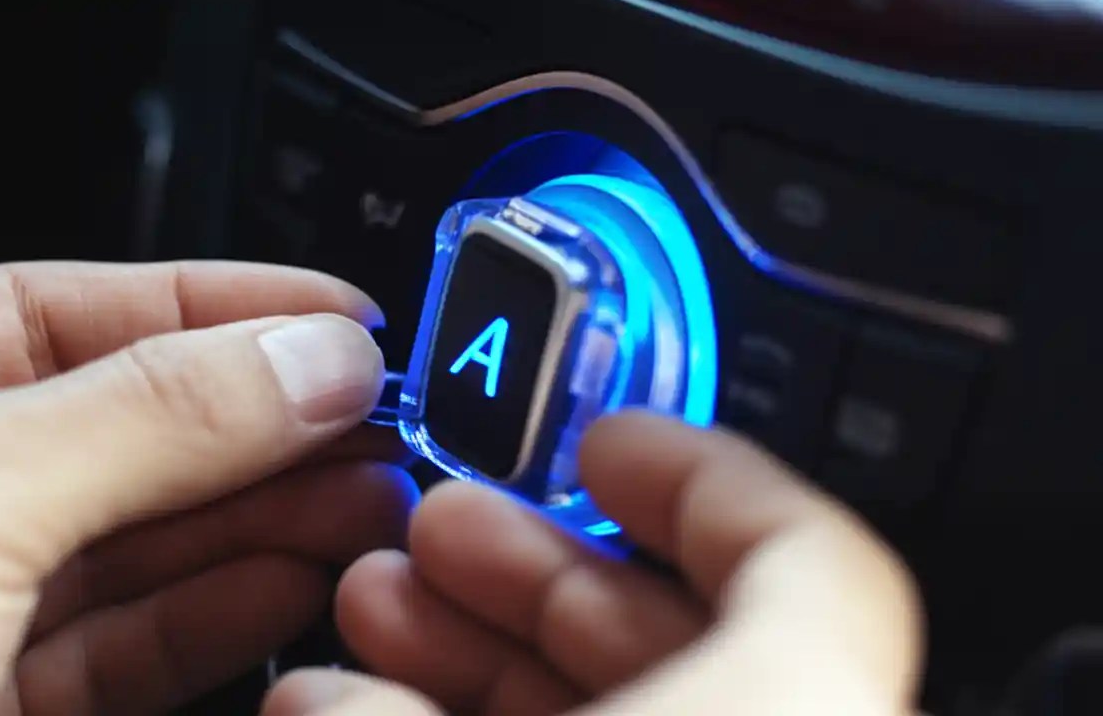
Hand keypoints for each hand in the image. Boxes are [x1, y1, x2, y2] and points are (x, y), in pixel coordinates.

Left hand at [0, 261, 417, 714]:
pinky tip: (300, 573)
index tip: (338, 317)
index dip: (217, 304)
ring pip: (148, 536)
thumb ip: (149, 413)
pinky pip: (138, 640)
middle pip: (128, 420)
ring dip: (272, 513)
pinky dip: (230, 607)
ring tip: (372, 494)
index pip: (64, 308)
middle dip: (264, 418)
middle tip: (382, 414)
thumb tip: (309, 353)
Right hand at [264, 413, 923, 715]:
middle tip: (434, 521)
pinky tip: (380, 710)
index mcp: (802, 697)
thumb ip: (411, 685)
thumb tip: (319, 690)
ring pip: (635, 697)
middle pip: (681, 616)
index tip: (601, 433)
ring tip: (376, 604)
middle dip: (528, 553)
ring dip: (490, 645)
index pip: (797, 542)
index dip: (686, 463)